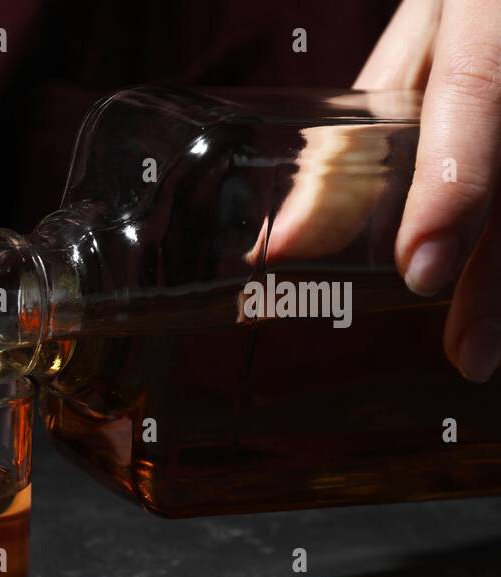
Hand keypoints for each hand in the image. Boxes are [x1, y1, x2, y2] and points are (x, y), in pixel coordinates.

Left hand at [358, 0, 500, 380]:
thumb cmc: (470, 7)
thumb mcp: (409, 50)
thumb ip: (352, 140)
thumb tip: (284, 248)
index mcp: (487, 11)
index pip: (473, 92)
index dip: (453, 186)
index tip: (422, 269)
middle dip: (499, 274)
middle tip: (470, 356)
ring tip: (486, 347)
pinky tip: (496, 300)